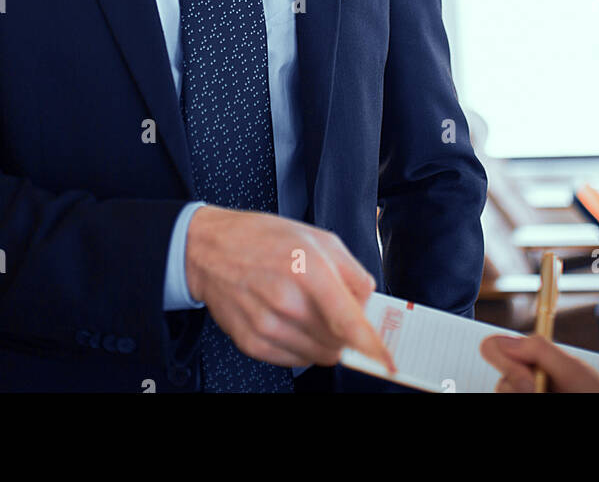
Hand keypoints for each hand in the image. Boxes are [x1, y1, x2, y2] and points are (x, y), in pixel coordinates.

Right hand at [185, 207, 395, 374]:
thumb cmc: (264, 238)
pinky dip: (303, 346)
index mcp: (309, 268)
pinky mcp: (251, 343)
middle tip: (337, 309)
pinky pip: (295, 360)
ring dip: (326, 340)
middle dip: (347, 332)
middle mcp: (287, 301)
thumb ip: (353, 272)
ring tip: (309, 309)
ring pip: (319, 355)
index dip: (372, 346)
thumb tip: (370, 303)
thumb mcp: (319, 238)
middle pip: (338, 342)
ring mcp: (267, 325)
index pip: (348, 321)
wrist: (210, 249)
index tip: (387, 361)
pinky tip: (292, 320)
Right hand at [480, 333, 598, 392]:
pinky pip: (506, 403)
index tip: (526, 376)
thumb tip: (506, 340)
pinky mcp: (524, 407)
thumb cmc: (598, 395)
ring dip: (522, 397)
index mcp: (534, 360)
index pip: (496, 346)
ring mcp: (525, 394)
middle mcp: (525, 380)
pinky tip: (544, 401)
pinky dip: (521, 402)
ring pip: (502, 394)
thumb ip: (541, 350)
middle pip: (498, 380)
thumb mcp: (573, 370)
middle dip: (516, 385)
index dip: (502, 358)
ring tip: (549, 399)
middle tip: (540, 392)